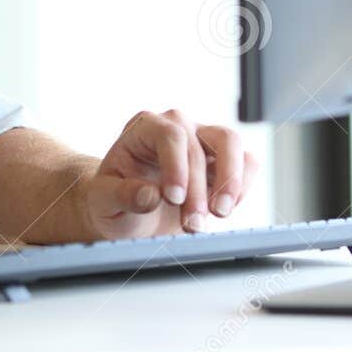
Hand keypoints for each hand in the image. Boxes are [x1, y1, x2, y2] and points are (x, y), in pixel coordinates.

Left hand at [78, 110, 257, 240]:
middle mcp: (176, 126)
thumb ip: (123, 195)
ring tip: (219, 214)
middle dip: (199, 190)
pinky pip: (247, 162)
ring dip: (230, 182)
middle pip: (201, 146)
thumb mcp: (105, 201)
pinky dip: (243, 186)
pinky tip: (224, 209)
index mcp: (144, 128)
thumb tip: (150, 194)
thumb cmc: (113, 200)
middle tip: (191, 225)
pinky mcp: (224, 159)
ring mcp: (203, 139)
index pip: (169, 135)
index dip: (176, 166)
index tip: (174, 198)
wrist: (129, 212)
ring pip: (231, 143)